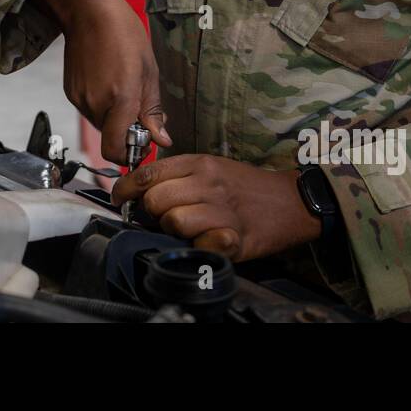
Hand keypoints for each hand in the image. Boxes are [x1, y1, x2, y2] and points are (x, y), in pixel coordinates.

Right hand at [34, 0, 170, 163]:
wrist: (88, 12)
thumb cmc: (124, 34)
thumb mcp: (149, 71)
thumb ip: (152, 110)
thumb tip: (161, 140)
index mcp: (120, 98)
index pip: (116, 150)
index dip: (130, 154)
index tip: (141, 143)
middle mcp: (96, 103)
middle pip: (110, 139)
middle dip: (125, 131)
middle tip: (137, 107)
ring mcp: (80, 99)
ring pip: (100, 125)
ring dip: (113, 117)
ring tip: (121, 87)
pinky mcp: (70, 93)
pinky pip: (89, 110)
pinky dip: (100, 105)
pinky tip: (106, 80)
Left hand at [110, 155, 321, 260]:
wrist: (291, 200)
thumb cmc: (245, 186)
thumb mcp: (211, 167)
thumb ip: (178, 175)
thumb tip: (139, 188)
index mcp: (199, 164)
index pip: (148, 173)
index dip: (126, 187)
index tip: (120, 197)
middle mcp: (208, 183)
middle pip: (154, 200)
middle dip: (151, 212)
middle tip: (163, 217)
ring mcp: (222, 210)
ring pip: (172, 222)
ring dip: (173, 230)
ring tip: (188, 228)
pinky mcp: (235, 237)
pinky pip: (201, 245)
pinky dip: (200, 247)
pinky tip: (207, 241)